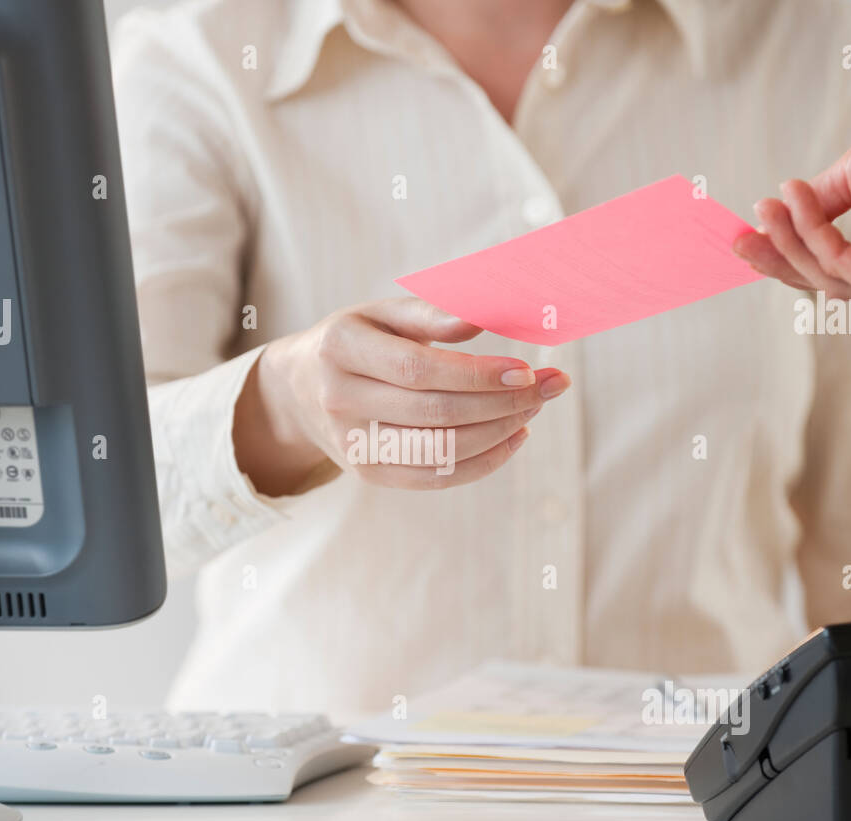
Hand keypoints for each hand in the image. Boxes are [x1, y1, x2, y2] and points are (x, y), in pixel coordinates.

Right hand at [234, 297, 569, 493]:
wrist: (301, 391)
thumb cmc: (358, 341)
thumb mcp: (381, 313)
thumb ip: (429, 314)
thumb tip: (479, 321)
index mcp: (340, 349)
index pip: (417, 369)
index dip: (476, 374)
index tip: (526, 370)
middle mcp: (340, 400)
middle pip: (435, 411)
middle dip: (502, 402)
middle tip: (549, 386)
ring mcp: (352, 444)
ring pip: (440, 450)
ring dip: (499, 432)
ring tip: (534, 408)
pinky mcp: (369, 474)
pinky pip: (435, 477)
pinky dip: (484, 461)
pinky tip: (513, 437)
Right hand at [734, 97, 850, 308]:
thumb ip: (821, 202)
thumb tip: (782, 210)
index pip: (848, 269)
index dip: (799, 253)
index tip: (760, 235)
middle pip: (831, 281)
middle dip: (781, 258)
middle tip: (739, 242)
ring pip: (828, 276)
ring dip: (786, 241)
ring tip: (760, 210)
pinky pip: (834, 261)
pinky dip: (806, 228)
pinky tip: (789, 198)